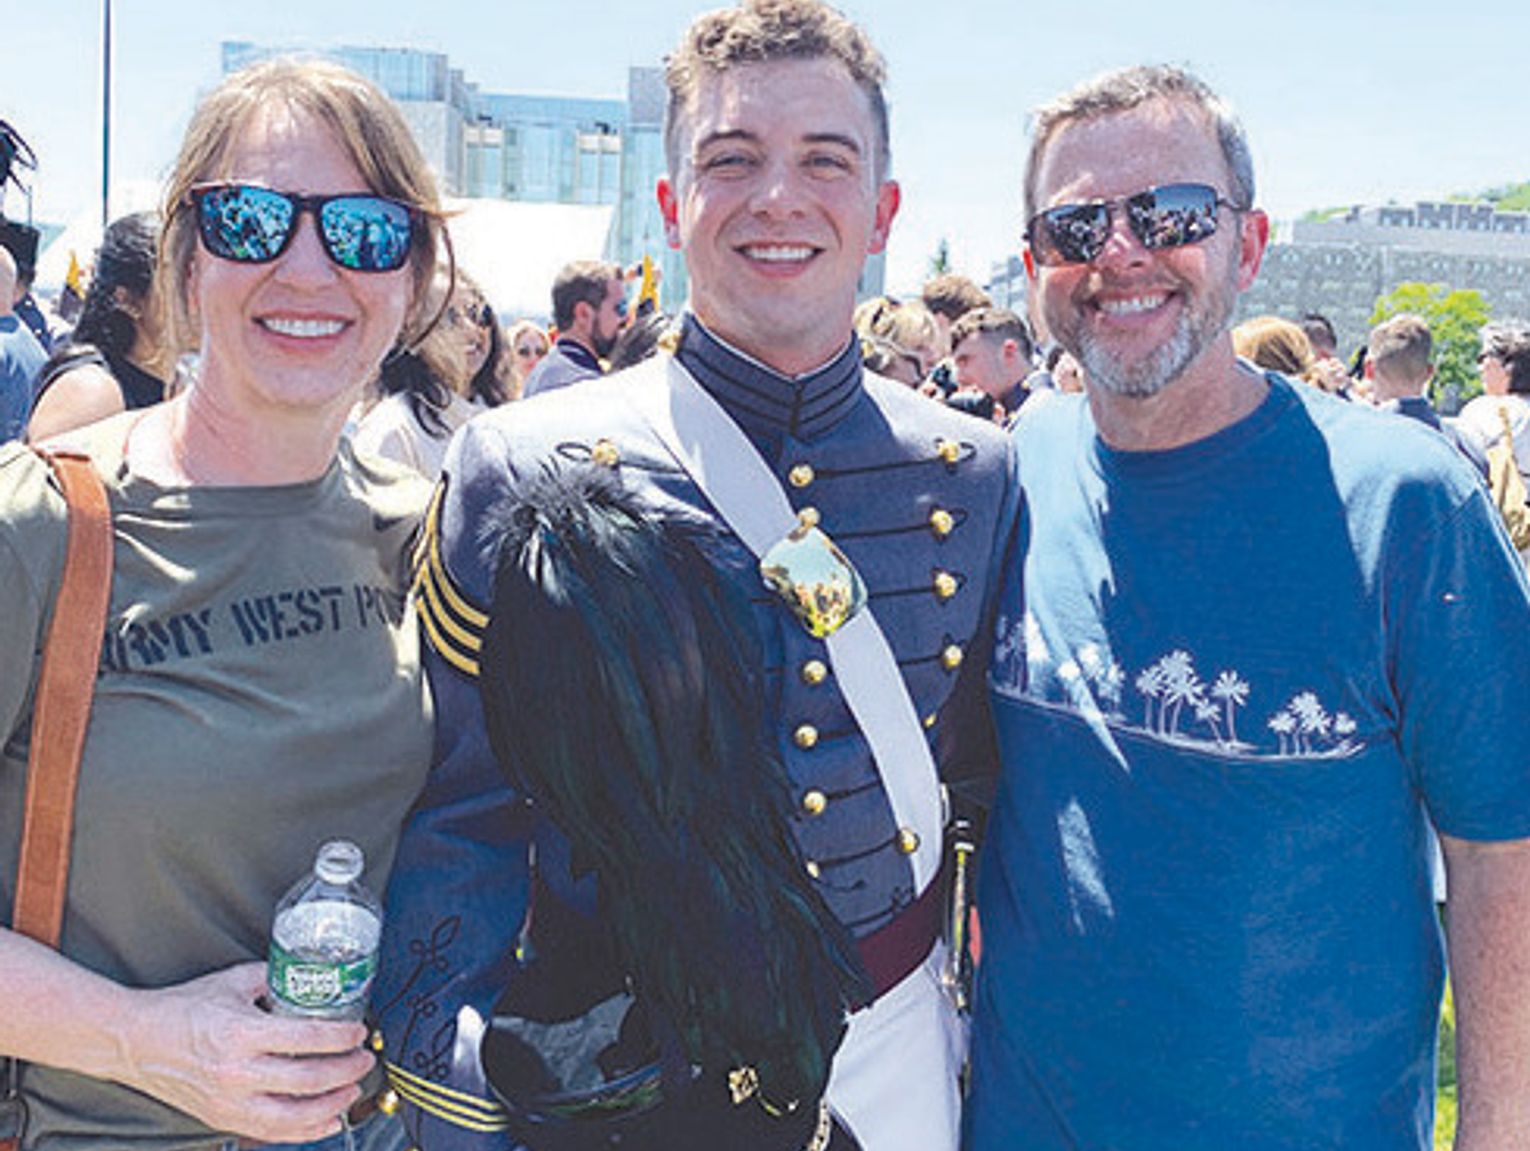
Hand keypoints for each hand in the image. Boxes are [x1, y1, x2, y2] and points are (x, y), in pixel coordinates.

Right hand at [113, 962, 374, 1143]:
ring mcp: (228, 1101)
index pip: (306, 1039)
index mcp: (241, 1032)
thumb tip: (312, 976)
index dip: (341, 1037)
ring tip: (352, 1088)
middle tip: (364, 1059)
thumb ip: (274, 979)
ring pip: (295, 1115)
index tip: (359, 1031)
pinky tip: (328, 1120)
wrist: (134, 1041)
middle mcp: (236, 1072)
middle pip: (308, 1079)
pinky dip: (306, 1130)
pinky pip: (272, 1132)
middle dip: (346, 1070)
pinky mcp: (222, 1119)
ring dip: (333, 1103)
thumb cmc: (182, 1009)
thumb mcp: (233, 982)